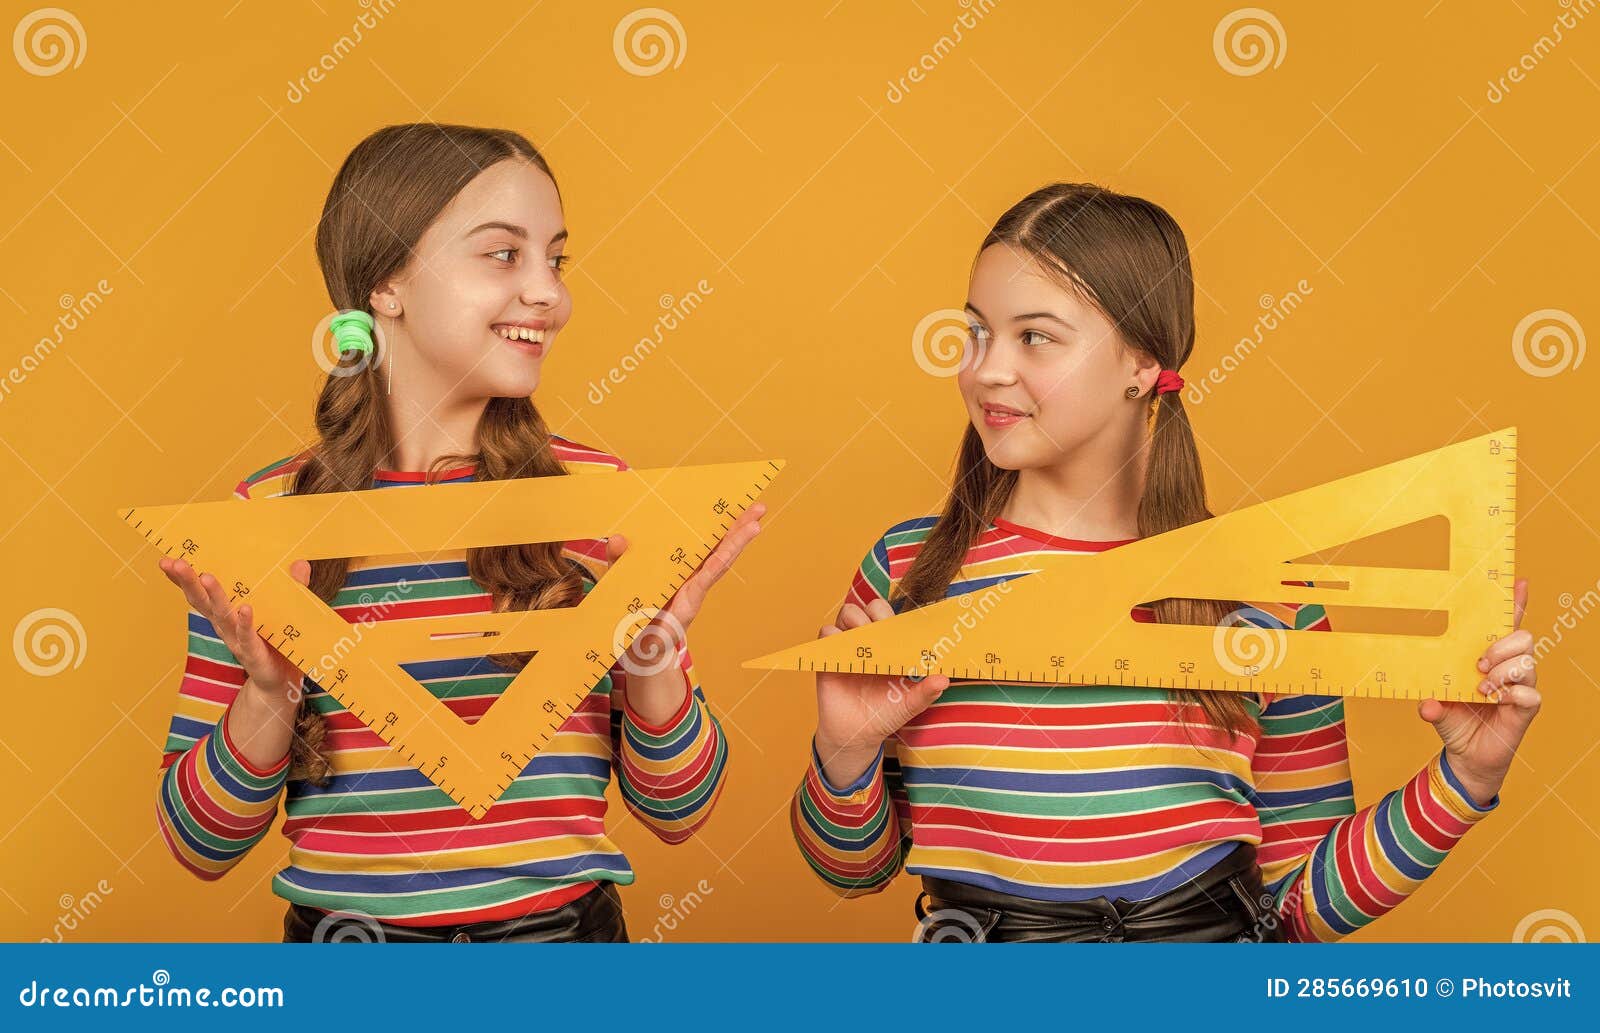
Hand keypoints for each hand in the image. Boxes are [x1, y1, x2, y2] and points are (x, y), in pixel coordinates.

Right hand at [158, 555, 311, 700]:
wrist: (280, 682)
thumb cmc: (275, 643)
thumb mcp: (283, 611)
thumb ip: (291, 587)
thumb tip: (301, 563)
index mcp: (225, 615)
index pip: (200, 595)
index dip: (183, 580)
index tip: (166, 561)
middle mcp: (225, 626)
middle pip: (203, 602)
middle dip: (188, 582)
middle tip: (175, 563)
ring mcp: (237, 640)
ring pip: (222, 616)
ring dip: (214, 596)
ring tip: (205, 576)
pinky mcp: (254, 653)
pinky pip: (248, 636)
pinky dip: (246, 623)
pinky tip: (245, 608)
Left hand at [605, 502, 765, 670]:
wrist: (633, 651)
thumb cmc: (630, 617)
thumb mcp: (621, 580)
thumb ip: (619, 559)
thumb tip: (617, 539)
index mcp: (676, 567)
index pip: (699, 540)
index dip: (715, 523)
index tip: (729, 503)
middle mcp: (690, 576)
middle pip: (718, 545)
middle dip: (738, 526)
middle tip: (758, 506)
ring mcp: (694, 587)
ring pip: (720, 557)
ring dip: (739, 539)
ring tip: (756, 522)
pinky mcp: (691, 599)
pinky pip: (710, 574)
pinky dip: (724, 557)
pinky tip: (738, 544)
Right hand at [813, 598, 948, 786]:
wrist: (855, 735)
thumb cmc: (885, 715)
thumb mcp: (908, 705)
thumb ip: (925, 693)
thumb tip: (943, 679)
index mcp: (892, 647)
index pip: (895, 618)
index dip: (898, 615)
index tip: (900, 624)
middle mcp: (871, 641)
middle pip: (872, 607)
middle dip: (877, 611)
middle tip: (881, 628)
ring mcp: (849, 644)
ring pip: (848, 612)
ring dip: (854, 618)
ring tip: (861, 638)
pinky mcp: (828, 654)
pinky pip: (826, 633)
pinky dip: (832, 635)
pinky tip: (842, 651)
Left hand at [1418, 577, 1540, 806]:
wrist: (1465, 756)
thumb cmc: (1454, 721)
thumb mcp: (1435, 706)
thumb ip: (1431, 700)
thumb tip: (1426, 704)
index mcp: (1488, 658)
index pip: (1506, 626)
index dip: (1515, 604)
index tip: (1517, 582)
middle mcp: (1507, 668)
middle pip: (1522, 638)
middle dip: (1501, 644)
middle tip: (1477, 664)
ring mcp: (1519, 687)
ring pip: (1527, 662)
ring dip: (1502, 671)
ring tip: (1481, 686)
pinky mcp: (1525, 709)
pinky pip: (1531, 693)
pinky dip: (1513, 693)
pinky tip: (1497, 699)